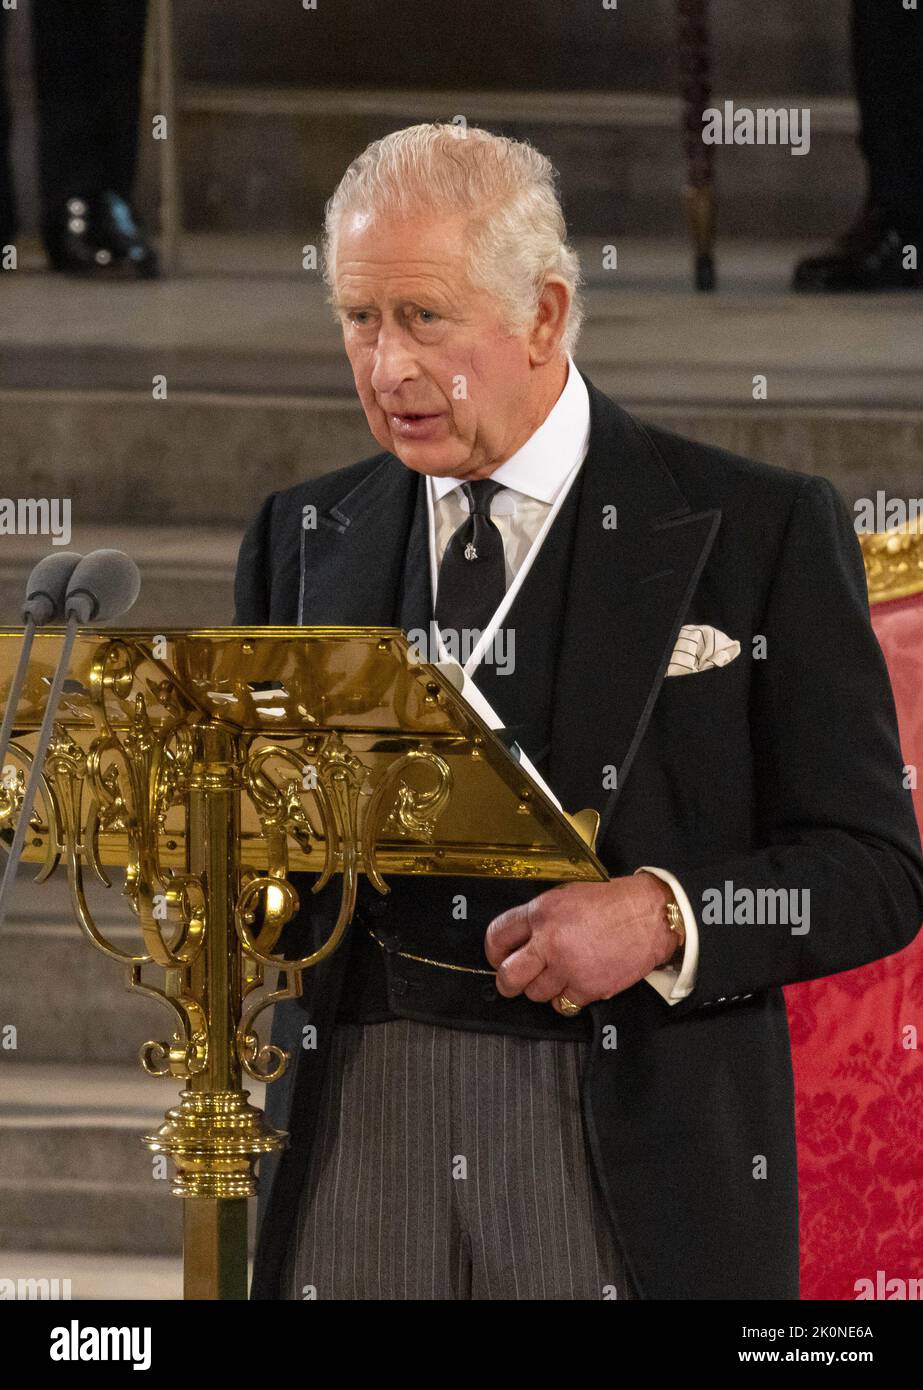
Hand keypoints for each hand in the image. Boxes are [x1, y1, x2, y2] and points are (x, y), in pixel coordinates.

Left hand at [484, 872, 678, 1012]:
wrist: (650, 915)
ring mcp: (568, 967)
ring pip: (535, 994)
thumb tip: (520, 939)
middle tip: (512, 981)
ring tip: (558, 976)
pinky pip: (563, 1005)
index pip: (496, 936)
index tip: (498, 958)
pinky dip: (568, 998)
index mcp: (542, 912)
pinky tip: (576, 983)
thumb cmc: (613, 903)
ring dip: (543, 989)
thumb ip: (541, 917)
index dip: (493, 952)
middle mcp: (550, 940)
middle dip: (507, 982)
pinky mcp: (587, 987)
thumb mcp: (567, 895)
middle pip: (508, 975)